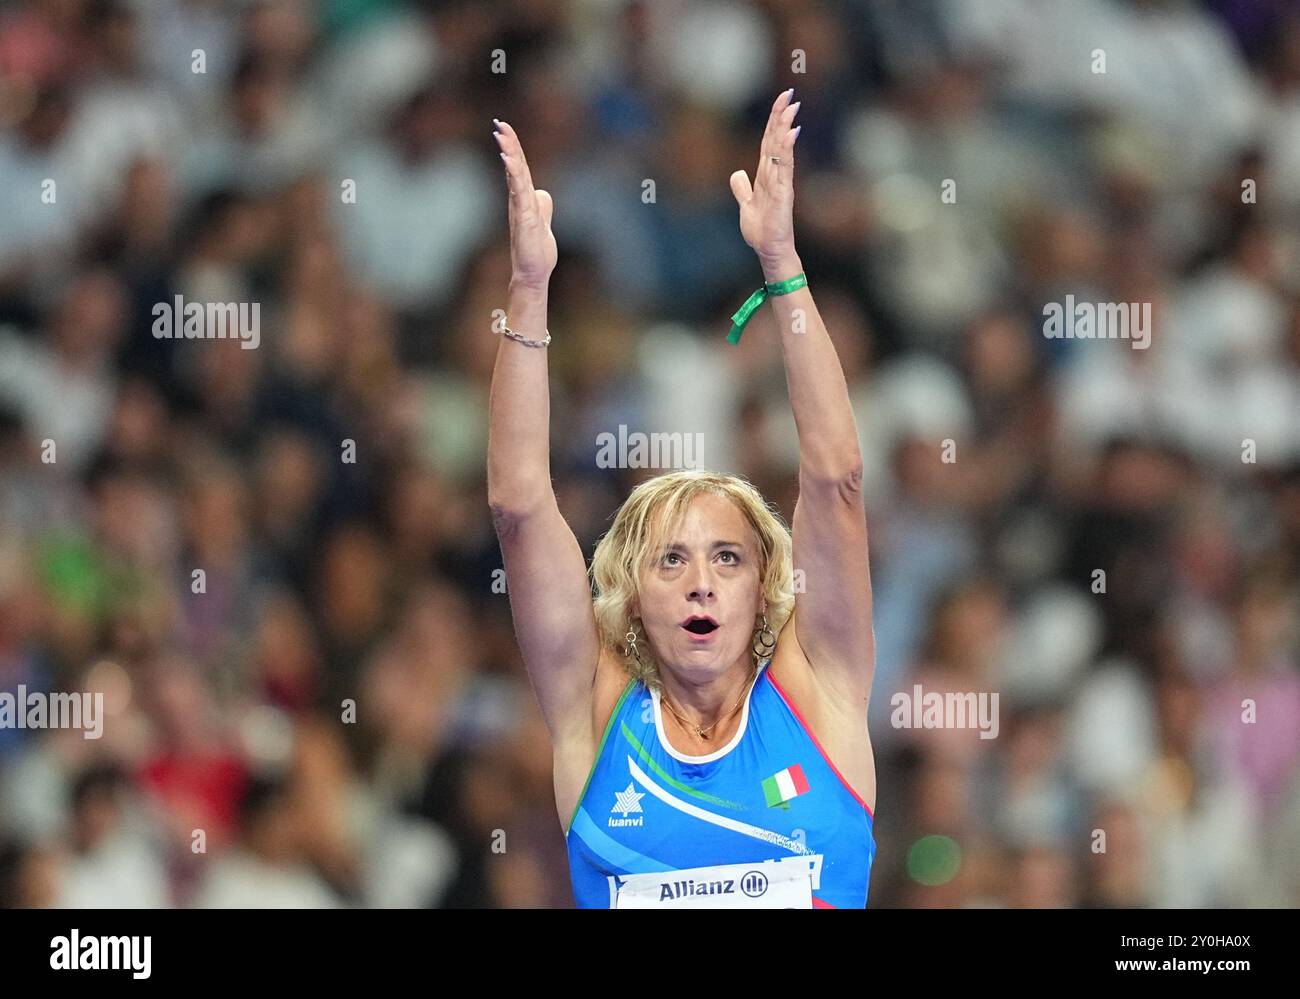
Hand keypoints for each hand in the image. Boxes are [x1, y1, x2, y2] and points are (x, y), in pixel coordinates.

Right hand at [494, 119, 556, 289]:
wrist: (533, 273)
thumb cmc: (536, 251)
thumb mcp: (543, 221)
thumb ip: (542, 205)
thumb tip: (542, 192)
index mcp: (523, 199)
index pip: (519, 169)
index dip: (513, 149)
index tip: (505, 129)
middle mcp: (519, 200)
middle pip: (514, 167)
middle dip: (508, 144)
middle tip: (499, 124)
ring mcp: (520, 208)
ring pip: (515, 176)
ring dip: (509, 154)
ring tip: (502, 135)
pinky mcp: (524, 218)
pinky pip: (519, 192)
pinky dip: (514, 175)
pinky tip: (509, 161)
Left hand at [729, 89, 801, 273]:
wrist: (769, 249)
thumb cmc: (761, 230)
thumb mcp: (745, 204)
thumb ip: (742, 188)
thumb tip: (736, 174)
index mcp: (765, 174)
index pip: (768, 141)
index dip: (773, 121)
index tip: (780, 101)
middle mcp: (774, 174)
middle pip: (776, 139)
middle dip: (781, 116)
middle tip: (789, 94)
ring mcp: (780, 182)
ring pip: (782, 149)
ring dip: (785, 127)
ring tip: (792, 107)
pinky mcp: (783, 193)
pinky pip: (785, 167)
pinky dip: (786, 150)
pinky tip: (790, 134)